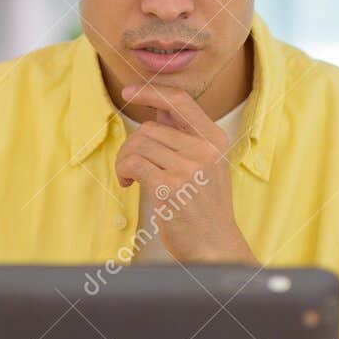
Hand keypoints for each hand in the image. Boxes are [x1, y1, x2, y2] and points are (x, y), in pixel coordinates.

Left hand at [114, 84, 255, 262]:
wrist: (215, 247)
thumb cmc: (205, 208)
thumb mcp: (207, 165)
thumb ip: (186, 136)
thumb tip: (160, 107)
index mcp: (215, 139)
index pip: (180, 100)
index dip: (151, 92)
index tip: (128, 91)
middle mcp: (205, 150)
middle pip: (149, 127)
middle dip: (131, 145)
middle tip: (131, 166)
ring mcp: (189, 168)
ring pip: (138, 144)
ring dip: (125, 159)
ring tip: (129, 176)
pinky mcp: (170, 187)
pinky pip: (133, 162)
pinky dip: (123, 170)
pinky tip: (127, 183)